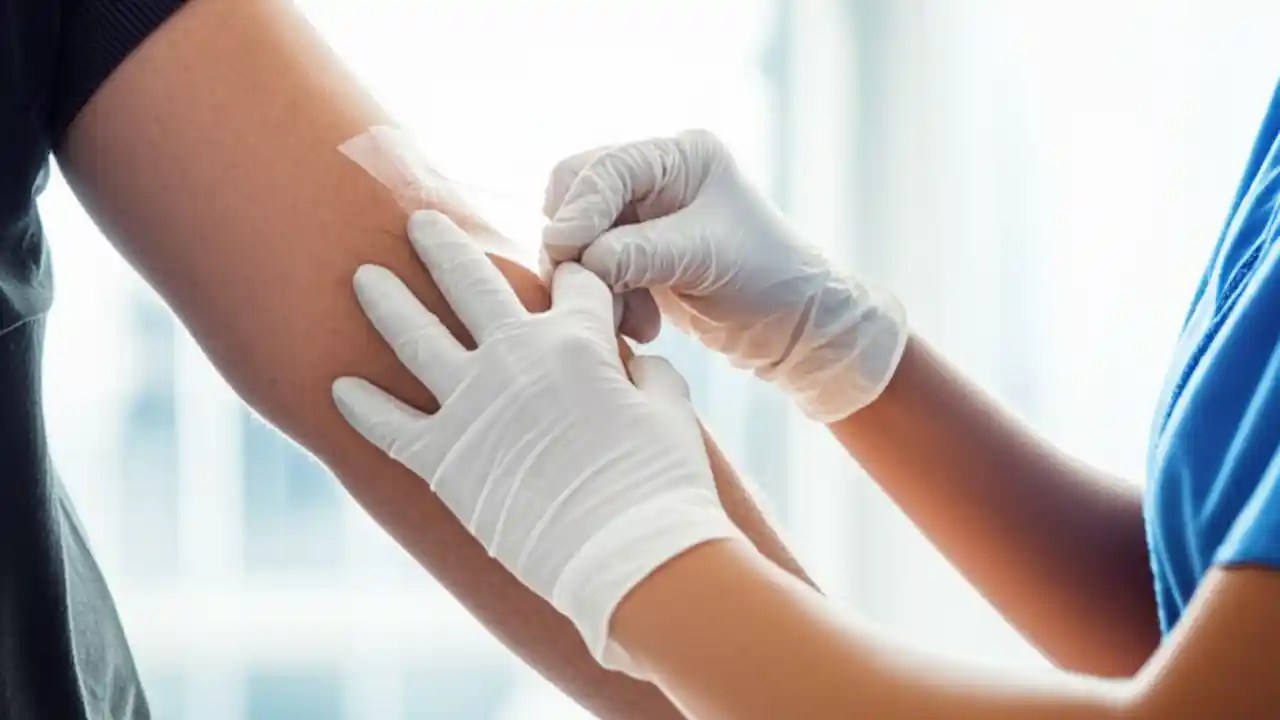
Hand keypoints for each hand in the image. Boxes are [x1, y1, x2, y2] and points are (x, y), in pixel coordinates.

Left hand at [332, 210, 739, 671]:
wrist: (629, 553)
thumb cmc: (662, 484)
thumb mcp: (674, 414)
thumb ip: (652, 377)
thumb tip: (639, 364)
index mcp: (577, 339)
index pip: (570, 283)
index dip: (570, 273)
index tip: (562, 271)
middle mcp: (516, 355)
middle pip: (469, 280)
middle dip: (442, 244)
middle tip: (418, 221)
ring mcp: (472, 403)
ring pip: (414, 335)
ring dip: (385, 301)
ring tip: (361, 275)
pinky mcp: (442, 457)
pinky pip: (388, 424)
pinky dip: (361, 405)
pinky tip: (337, 387)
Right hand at [542, 129, 907, 421]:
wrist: (794, 328)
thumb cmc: (766, 280)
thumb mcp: (704, 259)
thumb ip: (637, 252)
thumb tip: (577, 258)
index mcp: (682, 156)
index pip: (607, 169)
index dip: (579, 210)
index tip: (562, 251)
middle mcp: (658, 176)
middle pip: (579, 193)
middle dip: (578, 244)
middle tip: (587, 288)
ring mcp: (643, 215)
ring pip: (580, 235)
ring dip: (593, 280)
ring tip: (631, 320)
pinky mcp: (636, 254)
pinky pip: (593, 268)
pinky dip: (606, 297)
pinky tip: (640, 325)